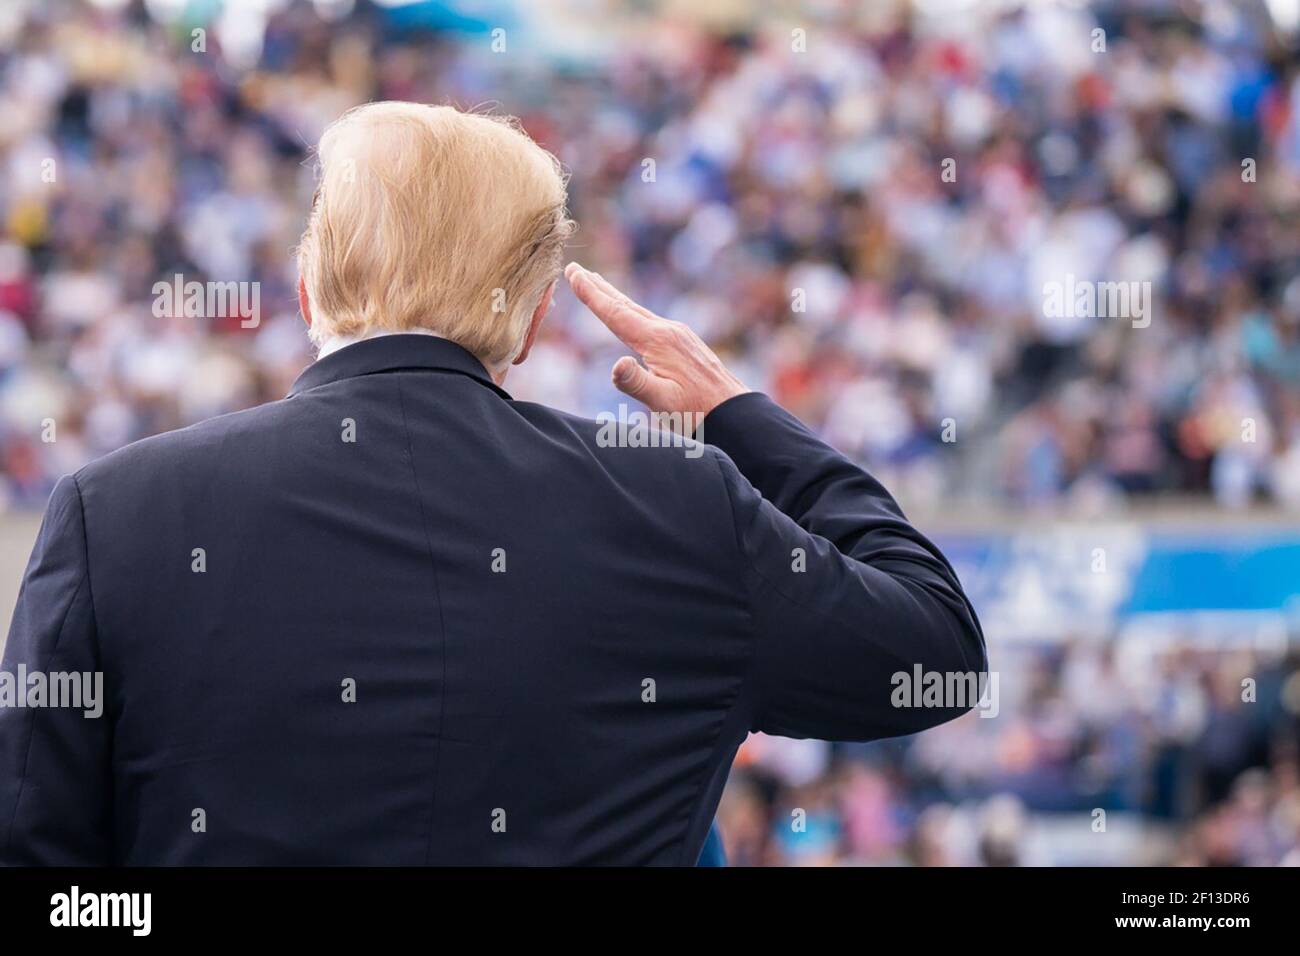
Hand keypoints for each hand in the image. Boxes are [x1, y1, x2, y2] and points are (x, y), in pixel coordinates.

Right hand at [565, 263, 747, 419]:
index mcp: (658, 341)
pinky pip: (650, 320)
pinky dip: (632, 311)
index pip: (616, 314)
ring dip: (614, 297)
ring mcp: (678, 334)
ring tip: (598, 284)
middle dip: (598, 287)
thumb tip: (615, 365)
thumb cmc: (698, 412)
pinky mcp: (685, 342)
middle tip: (576, 269)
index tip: (573, 273)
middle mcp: (668, 330)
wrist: (735, 411)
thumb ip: (637, 384)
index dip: (591, 295)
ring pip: (638, 311)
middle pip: (625, 305)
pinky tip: (631, 316)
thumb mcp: (663, 403)